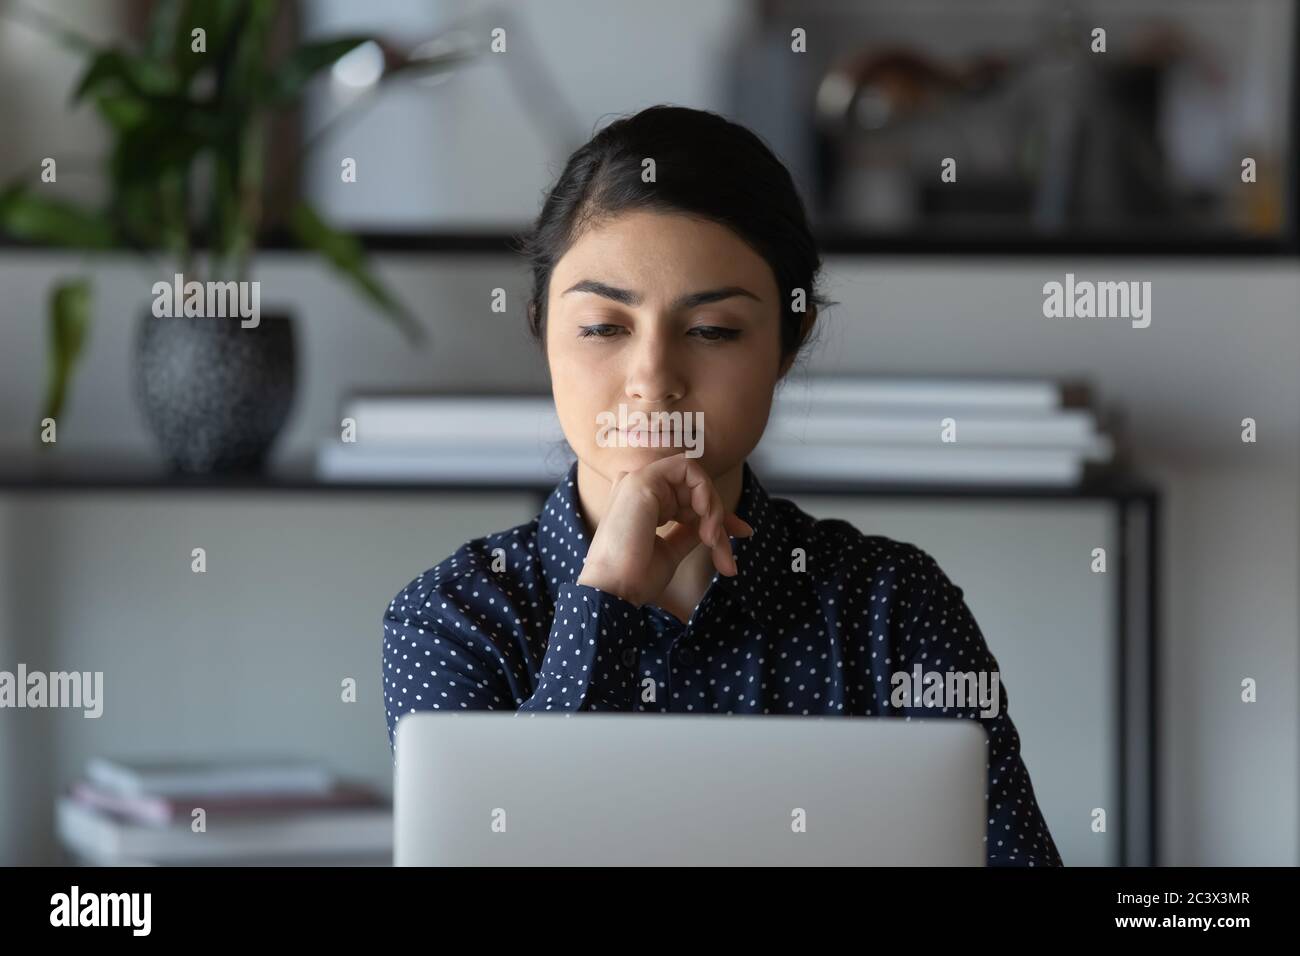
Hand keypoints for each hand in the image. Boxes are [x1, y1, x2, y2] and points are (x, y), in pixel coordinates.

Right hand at [575, 452, 753, 607]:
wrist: (615, 590)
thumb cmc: (636, 577)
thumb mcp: (671, 550)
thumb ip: (688, 532)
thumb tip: (715, 527)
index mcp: (641, 504)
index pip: (688, 498)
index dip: (718, 514)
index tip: (742, 533)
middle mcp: (638, 488)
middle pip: (695, 488)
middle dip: (719, 517)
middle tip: (723, 551)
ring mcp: (638, 481)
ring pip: (694, 477)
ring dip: (713, 507)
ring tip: (711, 540)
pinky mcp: (642, 481)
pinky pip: (687, 469)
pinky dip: (704, 489)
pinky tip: (705, 516)